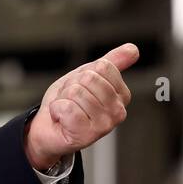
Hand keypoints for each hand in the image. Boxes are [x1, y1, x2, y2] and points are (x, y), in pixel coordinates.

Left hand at [24, 43, 138, 169]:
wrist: (48, 128)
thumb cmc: (70, 102)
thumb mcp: (88, 76)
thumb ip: (112, 62)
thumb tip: (134, 49)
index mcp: (122, 95)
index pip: (103, 66)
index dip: (83, 73)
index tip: (81, 87)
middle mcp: (118, 112)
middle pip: (89, 78)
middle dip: (71, 86)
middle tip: (71, 100)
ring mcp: (104, 125)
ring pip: (76, 92)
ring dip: (63, 99)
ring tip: (67, 111)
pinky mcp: (87, 135)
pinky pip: (68, 107)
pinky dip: (57, 109)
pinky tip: (61, 119)